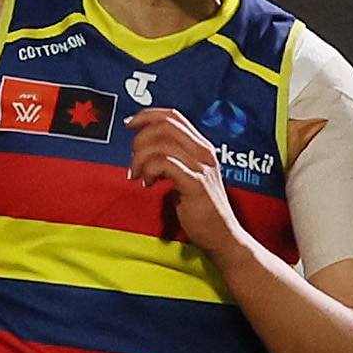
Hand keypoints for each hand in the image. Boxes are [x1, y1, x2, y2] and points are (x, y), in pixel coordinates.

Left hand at [124, 106, 244, 257]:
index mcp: (202, 148)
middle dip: (140, 139)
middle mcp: (204, 153)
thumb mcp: (188, 177)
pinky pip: (164, 163)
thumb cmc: (202, 211)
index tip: (129, 125)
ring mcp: (201, 167)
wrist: (222, 237)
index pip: (173, 116)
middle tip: (134, 162)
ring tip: (138, 176)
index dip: (147, 115)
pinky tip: (148, 184)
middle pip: (165, 125)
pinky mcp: (196, 183)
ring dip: (141, 158)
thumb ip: (173, 160)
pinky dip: (149, 170)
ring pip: (161, 144)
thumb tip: (146, 148)